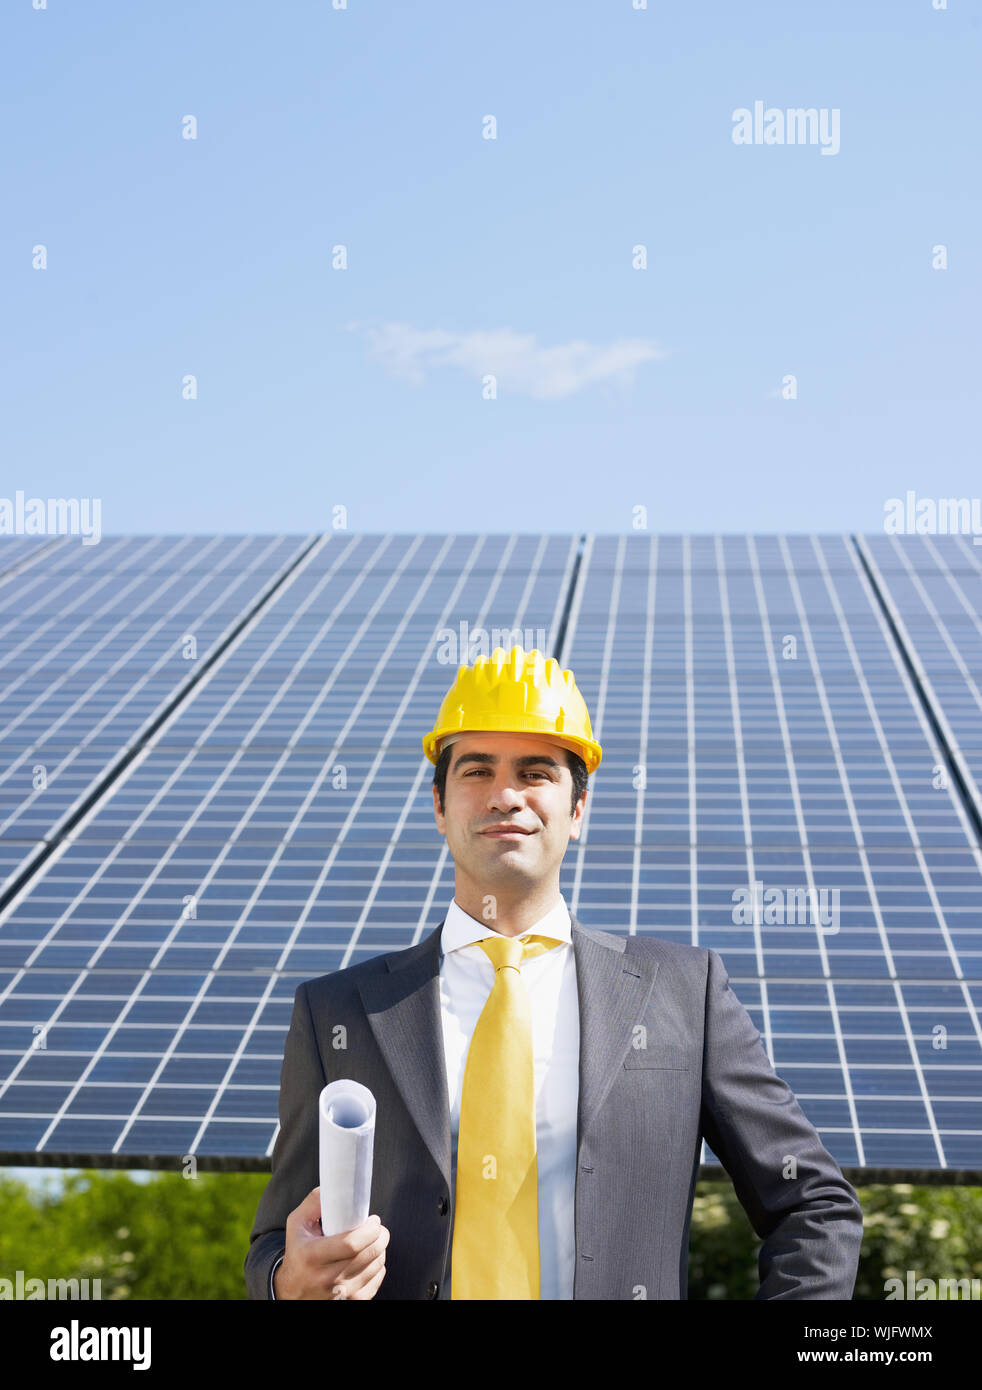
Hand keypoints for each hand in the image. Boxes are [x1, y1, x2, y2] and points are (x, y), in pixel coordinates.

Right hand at [273, 1187, 388, 1299]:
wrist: (291, 1291)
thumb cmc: (298, 1251)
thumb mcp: (297, 1224)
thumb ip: (315, 1201)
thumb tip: (336, 1184)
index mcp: (312, 1256)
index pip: (352, 1244)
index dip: (369, 1230)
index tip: (374, 1220)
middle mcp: (326, 1279)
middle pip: (368, 1254)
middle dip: (380, 1236)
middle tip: (378, 1227)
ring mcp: (340, 1295)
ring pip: (376, 1266)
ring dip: (381, 1249)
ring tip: (374, 1240)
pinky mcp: (351, 1303)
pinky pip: (377, 1280)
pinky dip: (378, 1266)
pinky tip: (370, 1259)